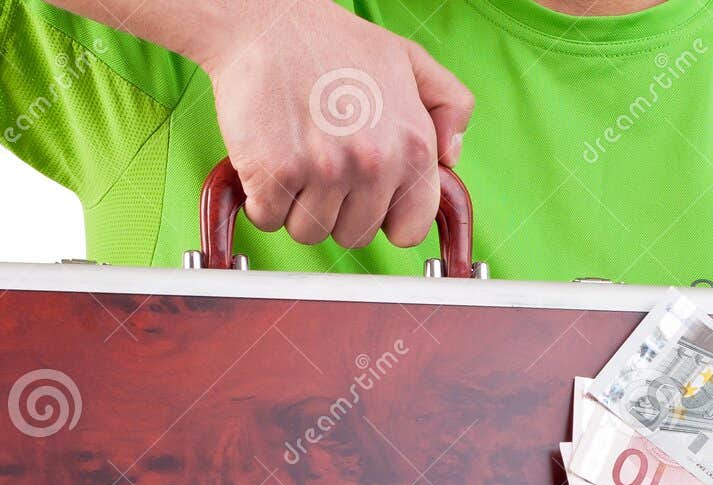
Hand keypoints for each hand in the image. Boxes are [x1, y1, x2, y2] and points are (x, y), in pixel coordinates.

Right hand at [196, 0, 472, 247]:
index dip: (383, 216)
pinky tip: (267, 160)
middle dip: (336, 210)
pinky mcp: (275, 173)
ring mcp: (324, 170)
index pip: (409, 229)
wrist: (265, 20)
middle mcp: (374, 162)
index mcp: (413, 145)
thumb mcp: (409, 60)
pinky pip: (267, 218)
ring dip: (296, 206)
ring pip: (309, 232)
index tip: (365, 196)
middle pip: (354, 235)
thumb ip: (449, 105)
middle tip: (321, 165)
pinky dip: (261, 198)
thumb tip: (452, 159)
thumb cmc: (333, 43)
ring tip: (295, 157)